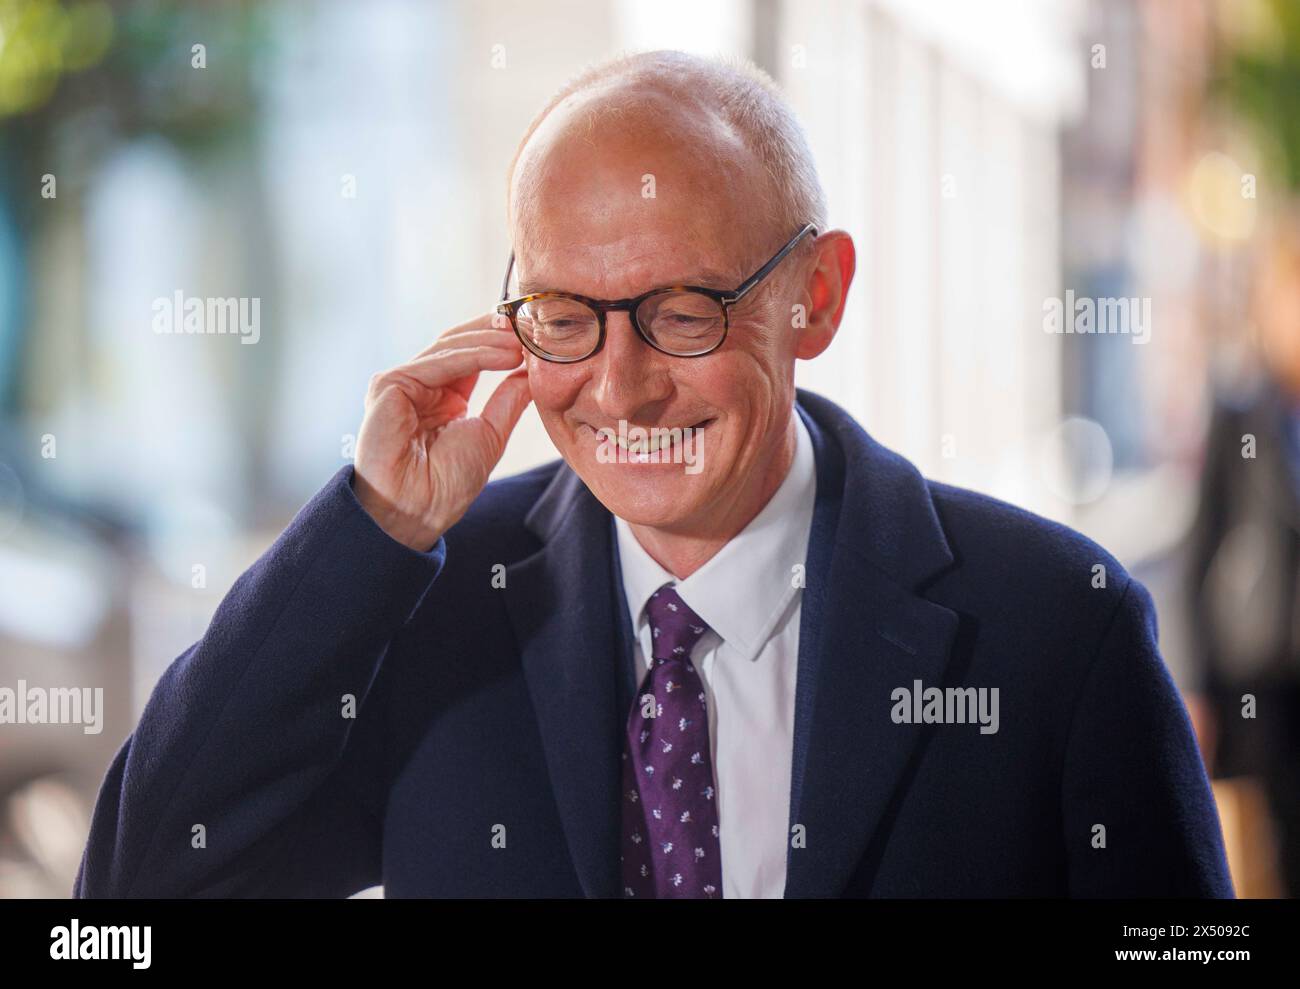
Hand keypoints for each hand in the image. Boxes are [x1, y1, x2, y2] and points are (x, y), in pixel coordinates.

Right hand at [352, 312, 531, 550]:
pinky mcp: (390, 385)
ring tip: (524, 339)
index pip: (471, 356)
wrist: (416, 510)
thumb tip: (532, 372)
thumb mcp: (490, 434)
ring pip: (449, 348)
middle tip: (531, 324)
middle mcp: (419, 385)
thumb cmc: (447, 484)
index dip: (501, 341)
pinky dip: (475, 355)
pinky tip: (505, 354)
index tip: (534, 333)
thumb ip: (508, 400)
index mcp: (441, 397)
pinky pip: (439, 363)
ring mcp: (402, 383)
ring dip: (491, 340)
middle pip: (458, 343)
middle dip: (495, 331)